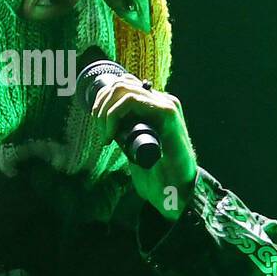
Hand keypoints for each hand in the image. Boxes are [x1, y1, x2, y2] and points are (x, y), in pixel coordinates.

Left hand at [90, 77, 198, 221]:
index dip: (104, 101)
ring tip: (105, 133)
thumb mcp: (136, 149)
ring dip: (105, 110)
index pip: (126, 86)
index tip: (99, 125)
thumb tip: (109, 127)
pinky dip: (112, 115)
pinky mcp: (167, 112)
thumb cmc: (159, 175)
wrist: (177, 192)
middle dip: (101, 104)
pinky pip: (130, 101)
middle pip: (121, 84)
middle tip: (100, 130)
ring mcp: (166, 104)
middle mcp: (162, 101)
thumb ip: (127, 136)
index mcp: (156, 108)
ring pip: (123, 88)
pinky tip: (111, 134)